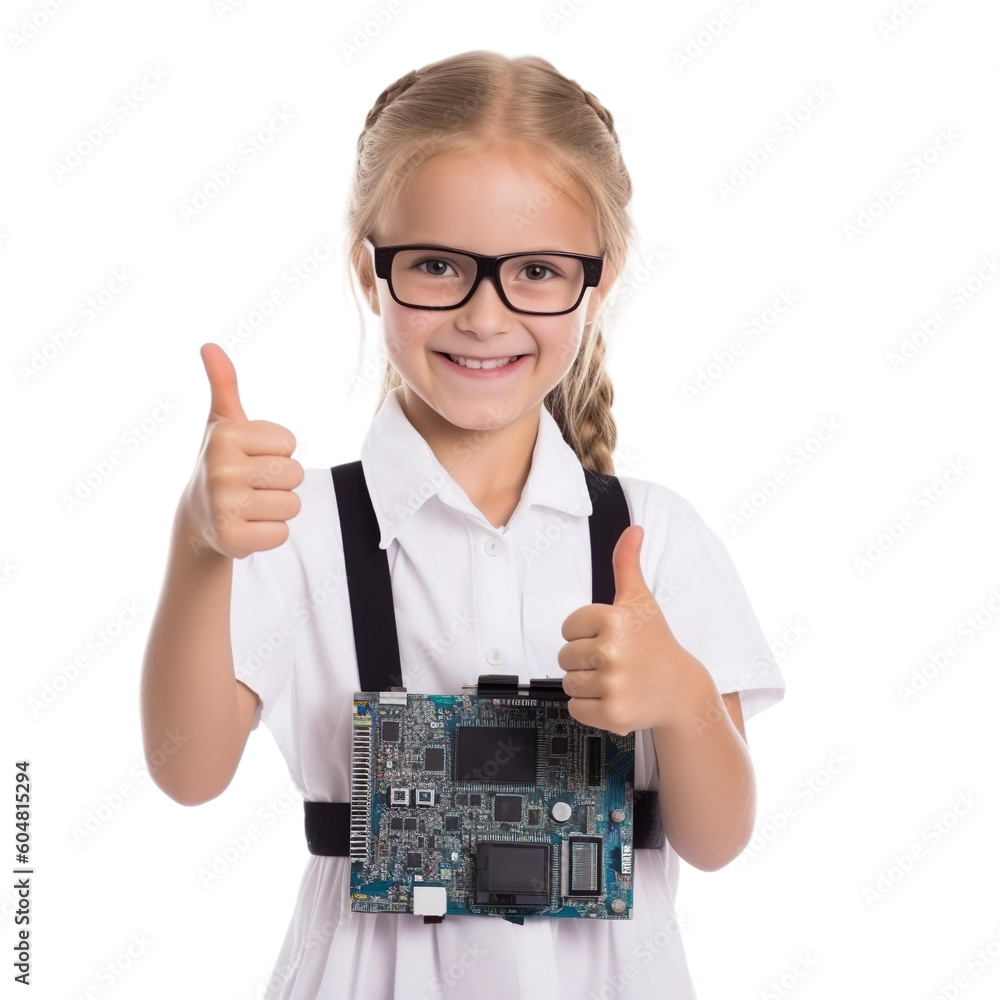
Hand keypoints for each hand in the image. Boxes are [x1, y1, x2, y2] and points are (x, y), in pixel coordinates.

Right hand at [179, 343, 304, 558]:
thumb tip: (209, 345)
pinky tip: (248, 527)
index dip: (278, 453)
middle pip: (295, 474)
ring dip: (277, 508)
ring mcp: (224, 506)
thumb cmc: (222, 462)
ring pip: (292, 505)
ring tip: (251, 505)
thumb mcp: (223, 423)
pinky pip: (281, 534)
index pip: (290, 443)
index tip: (252, 458)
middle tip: (253, 485)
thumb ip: (224, 384)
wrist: (198, 517)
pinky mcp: (231, 539)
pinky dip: (270, 533)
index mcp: (226, 436)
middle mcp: (221, 469)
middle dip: (281, 482)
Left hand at [557, 524, 710, 735]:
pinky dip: (589, 707)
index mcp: (614, 619)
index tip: (609, 636)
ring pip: (569, 683)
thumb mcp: (640, 600)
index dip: (584, 632)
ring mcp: (613, 685)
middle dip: (584, 659)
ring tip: (615, 678)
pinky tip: (613, 697)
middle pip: (564, 656)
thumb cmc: (655, 642)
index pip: (567, 627)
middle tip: (614, 659)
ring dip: (586, 683)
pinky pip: (575, 708)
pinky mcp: (612, 714)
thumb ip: (627, 563)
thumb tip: (633, 529)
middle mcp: (613, 651)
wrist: (680, 690)